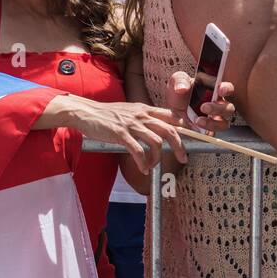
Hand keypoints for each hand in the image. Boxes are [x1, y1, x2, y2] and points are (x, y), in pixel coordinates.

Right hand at [62, 96, 186, 172]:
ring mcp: (131, 124)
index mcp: (144, 109)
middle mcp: (141, 115)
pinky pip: (138, 151)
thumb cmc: (105, 114)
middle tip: (184, 159)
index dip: (185, 128)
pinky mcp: (121, 134)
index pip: (172, 116)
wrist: (85, 112)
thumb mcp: (128, 110)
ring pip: (156, 142)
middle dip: (180, 147)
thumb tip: (155, 127)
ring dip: (158, 158)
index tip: (191, 139)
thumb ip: (142, 116)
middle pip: (170, 131)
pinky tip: (143, 169)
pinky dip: (143, 162)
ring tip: (154, 166)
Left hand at [166, 71, 235, 133]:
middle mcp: (219, 104)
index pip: (227, 89)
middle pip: (229, 108)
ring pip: (224, 124)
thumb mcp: (177, 81)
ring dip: (213, 123)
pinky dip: (206, 132)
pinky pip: (213, 134)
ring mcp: (214, 118)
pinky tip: (197, 129)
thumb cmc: (178, 90)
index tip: (220, 90)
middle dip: (218, 108)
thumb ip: (180, 81)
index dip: (226, 89)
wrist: (169, 107)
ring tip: (197, 121)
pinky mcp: (208, 130)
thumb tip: (182, 88)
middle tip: (204, 107)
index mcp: (215, 89)